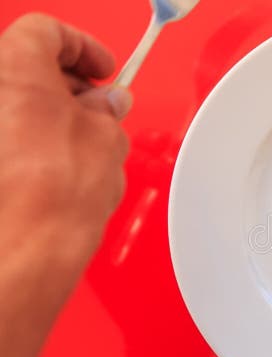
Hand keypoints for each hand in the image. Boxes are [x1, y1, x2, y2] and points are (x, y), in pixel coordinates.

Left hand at [0, 14, 130, 356]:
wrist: (20, 256)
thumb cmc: (53, 199)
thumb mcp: (106, 139)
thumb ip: (107, 111)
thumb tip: (106, 107)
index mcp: (11, 67)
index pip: (47, 31)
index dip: (84, 48)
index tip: (104, 69)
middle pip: (23, 66)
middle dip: (66, 84)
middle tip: (99, 107)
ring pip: (11, 105)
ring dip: (47, 115)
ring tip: (83, 144)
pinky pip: (3, 138)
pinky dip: (26, 144)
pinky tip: (55, 169)